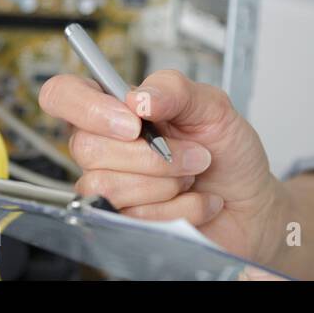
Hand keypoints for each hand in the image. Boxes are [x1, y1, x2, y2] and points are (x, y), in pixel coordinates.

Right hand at [38, 68, 288, 265]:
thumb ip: (176, 89)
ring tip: (193, 175)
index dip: (87, 107)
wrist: (250, 201)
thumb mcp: (213, 106)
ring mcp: (110, 188)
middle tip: (194, 153)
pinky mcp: (123, 223)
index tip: (133, 121)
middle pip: (86, 147)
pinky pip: (133, 216)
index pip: (62, 94)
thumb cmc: (227, 150)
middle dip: (153, 153)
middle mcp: (106, 147)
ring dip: (168, 181)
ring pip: (107, 186)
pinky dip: (179, 208)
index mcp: (118, 109)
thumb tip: (140, 97)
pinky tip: (196, 200)